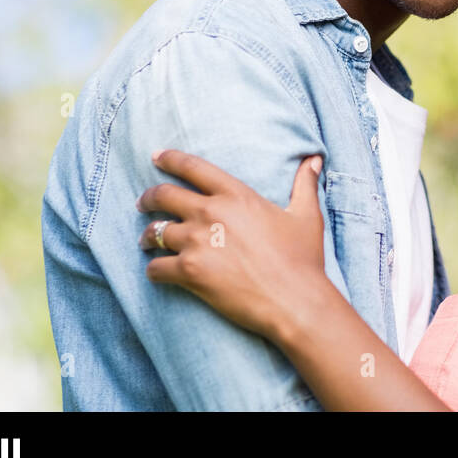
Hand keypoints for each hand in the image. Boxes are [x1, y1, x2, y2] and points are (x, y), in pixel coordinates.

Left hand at [137, 149, 327, 343]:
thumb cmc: (302, 258)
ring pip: (155, 232)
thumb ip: (305, 184)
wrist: (294, 300)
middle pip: (164, 196)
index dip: (170, 159)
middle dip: (148, 198)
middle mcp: (211, 212)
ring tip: (147, 241)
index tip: (156, 156)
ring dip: (148, 236)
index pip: (193, 167)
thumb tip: (314, 159)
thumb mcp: (306, 215)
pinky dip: (153, 270)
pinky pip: (155, 267)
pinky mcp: (189, 272)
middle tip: (143, 203)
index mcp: (236, 194)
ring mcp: (197, 242)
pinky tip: (157, 272)